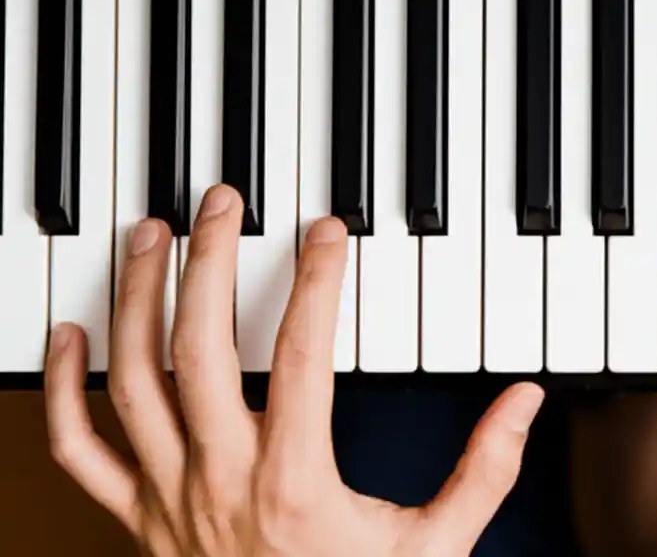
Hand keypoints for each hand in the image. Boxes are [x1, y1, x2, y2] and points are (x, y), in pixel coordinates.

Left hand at [44, 185, 544, 556]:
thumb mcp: (437, 549)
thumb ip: (484, 472)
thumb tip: (523, 401)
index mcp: (296, 483)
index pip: (303, 355)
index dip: (317, 281)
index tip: (327, 230)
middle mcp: (222, 481)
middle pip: (199, 350)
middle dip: (209, 262)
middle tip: (220, 203)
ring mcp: (170, 498)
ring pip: (134, 382)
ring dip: (136, 300)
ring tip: (148, 235)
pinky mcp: (139, 519)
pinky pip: (81, 451)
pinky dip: (65, 391)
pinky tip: (70, 335)